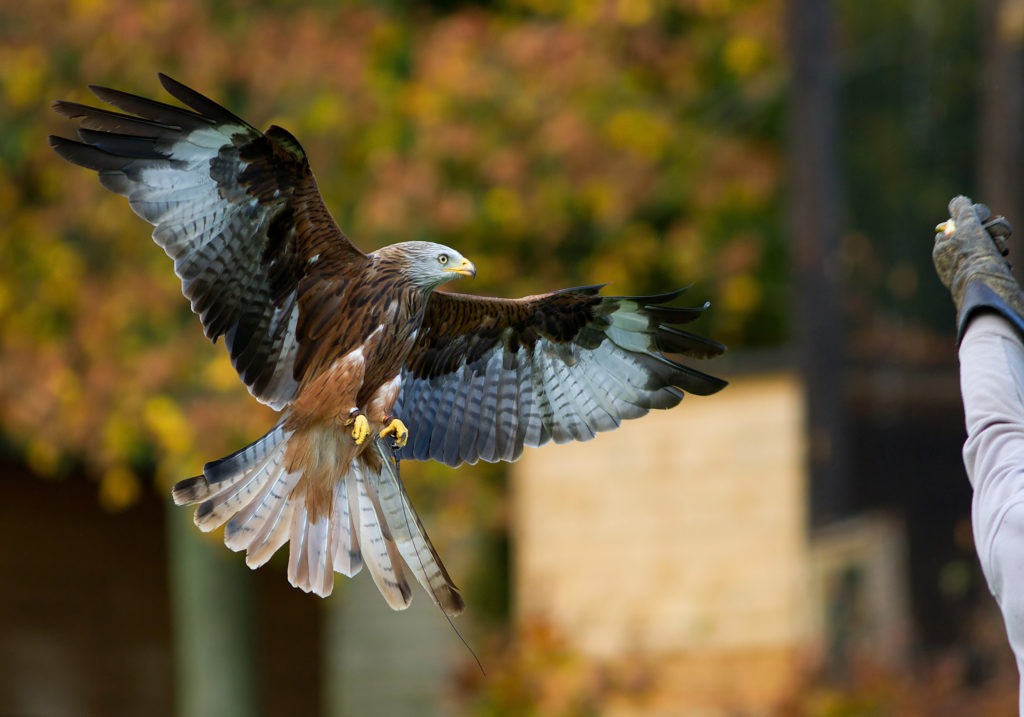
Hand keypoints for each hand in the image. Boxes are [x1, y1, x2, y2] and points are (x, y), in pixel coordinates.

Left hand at [933, 195, 1021, 341]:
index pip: (957, 225)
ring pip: (989, 247)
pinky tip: (1004, 266)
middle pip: (976, 234)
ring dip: (999, 245)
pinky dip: (1001, 262)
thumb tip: (958, 201)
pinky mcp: (984, 281)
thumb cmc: (975, 257)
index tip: (983, 218)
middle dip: (992, 231)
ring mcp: (968, 272)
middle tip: (996, 236)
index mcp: (942, 249)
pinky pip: (996, 264)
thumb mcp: (967, 227)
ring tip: (1002, 252)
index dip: (974, 218)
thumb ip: (962, 211)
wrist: (990, 290)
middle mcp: (952, 261)